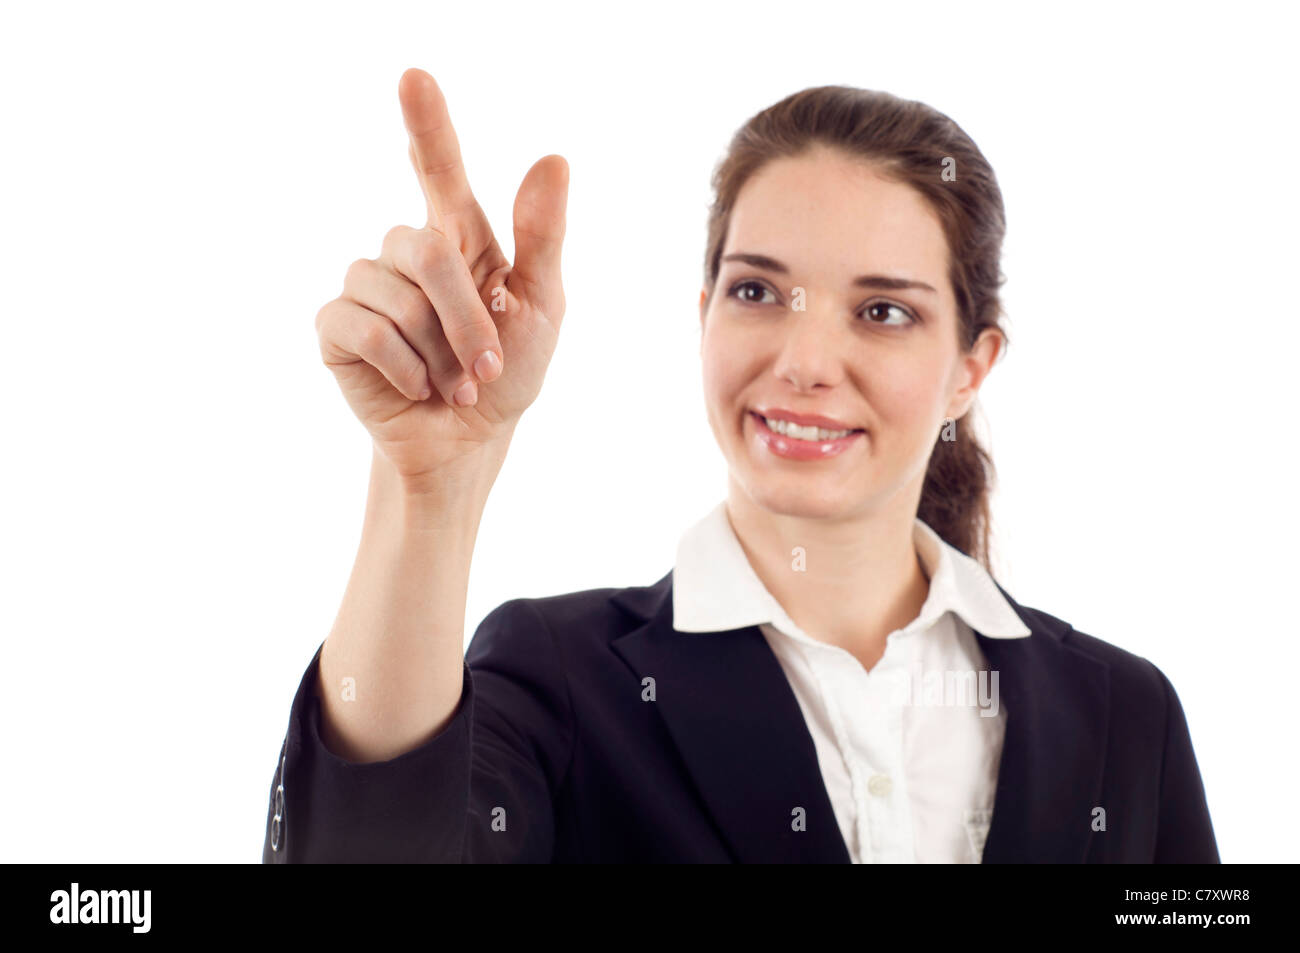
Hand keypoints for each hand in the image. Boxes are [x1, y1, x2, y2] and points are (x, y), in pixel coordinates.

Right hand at [314, 67, 568, 484]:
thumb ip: (542, 237)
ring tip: (452, 382)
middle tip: (489, 365)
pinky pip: (365, 329)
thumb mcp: (541, 306)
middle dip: (466, 318)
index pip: (439, 169)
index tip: (414, 77)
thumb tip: (553, 158)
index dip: (427, 123)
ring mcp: (367, 287)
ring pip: (397, 296)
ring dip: (440, 351)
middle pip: (426, 249)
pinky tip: (416, 386)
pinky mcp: (336, 329)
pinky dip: (404, 366)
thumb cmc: (507, 371)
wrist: (468, 440)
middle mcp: (407, 252)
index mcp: (459, 237)